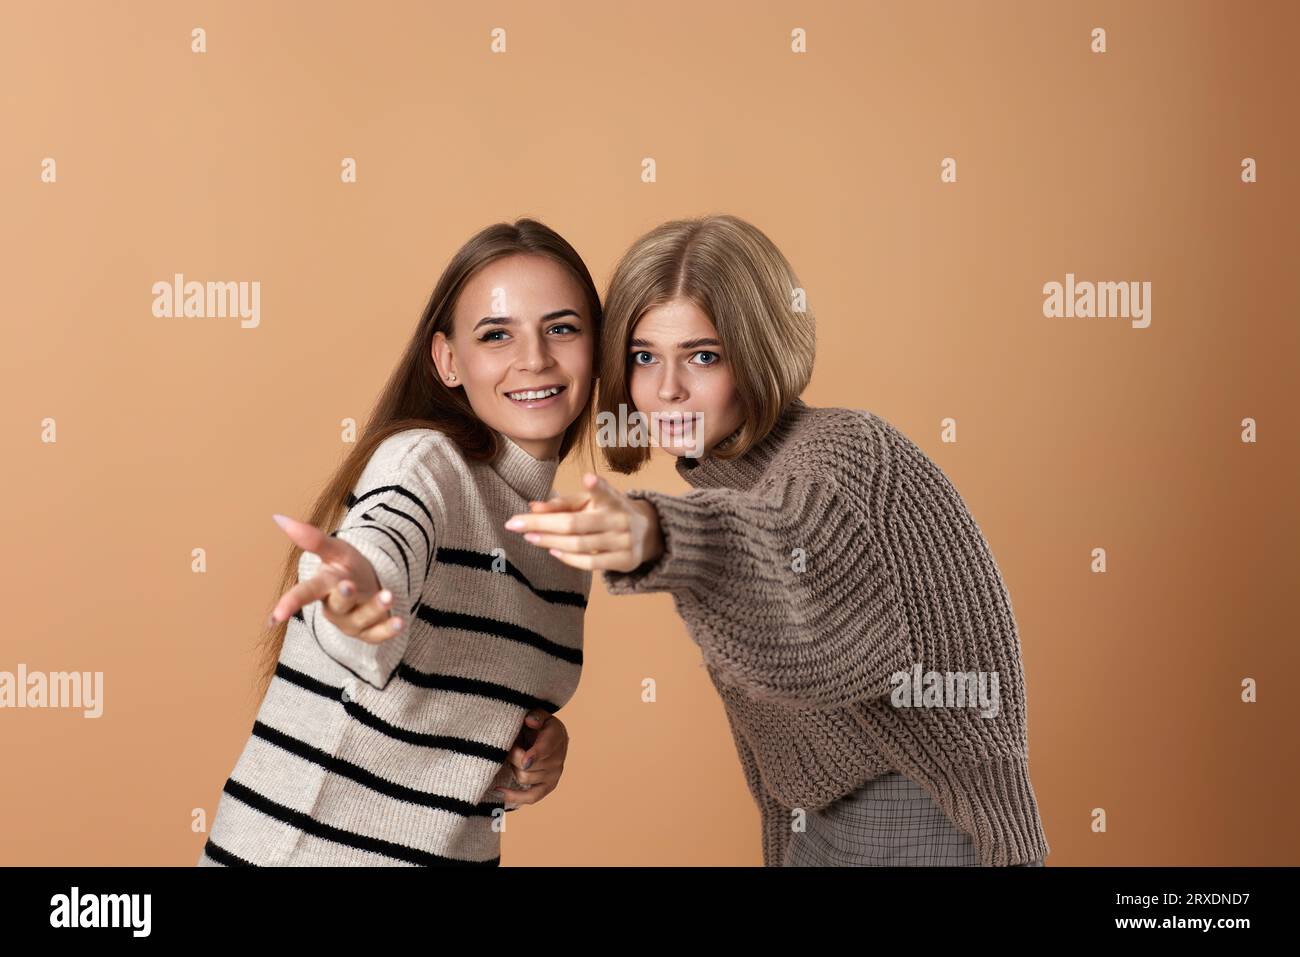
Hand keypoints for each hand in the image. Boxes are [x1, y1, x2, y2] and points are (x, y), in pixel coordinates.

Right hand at [266, 514, 404, 642]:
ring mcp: (351, 622)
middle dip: (343, 596)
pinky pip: (378, 634)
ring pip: (360, 619)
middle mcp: (334, 608)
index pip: (304, 594)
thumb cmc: (347, 567)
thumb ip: (313, 539)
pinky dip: (389, 629)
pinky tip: (400, 622)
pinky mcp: (370, 632)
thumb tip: (280, 518)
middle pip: (337, 605)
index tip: (277, 617)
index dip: (289, 604)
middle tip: (349, 585)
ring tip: (388, 595)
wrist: (371, 583)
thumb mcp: (335, 550)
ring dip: (374, 608)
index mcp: (322, 586)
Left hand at [495, 710, 568, 805]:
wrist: (548, 737)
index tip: (524, 761)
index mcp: (555, 737)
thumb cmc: (537, 725)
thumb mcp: (537, 714)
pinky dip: (514, 796)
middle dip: (513, 755)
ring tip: (512, 756)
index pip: (546, 748)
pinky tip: (498, 791)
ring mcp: (554, 775)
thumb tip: (530, 721)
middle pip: (527, 766)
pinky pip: (530, 797)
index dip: (535, 755)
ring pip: (523, 778)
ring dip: (513, 768)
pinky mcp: (547, 787)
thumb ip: (535, 715)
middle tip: (509, 745)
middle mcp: (558, 759)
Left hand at [503, 473, 663, 571]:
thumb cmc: (607, 512)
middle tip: (514, 524)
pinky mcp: (625, 561)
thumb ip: (562, 504)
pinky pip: (591, 563)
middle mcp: (620, 519)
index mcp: (612, 499)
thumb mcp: (590, 502)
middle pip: (575, 523)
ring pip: (579, 544)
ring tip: (528, 537)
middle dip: (541, 524)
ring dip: (549, 541)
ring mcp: (624, 541)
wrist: (647, 533)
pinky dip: (569, 558)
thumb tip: (532, 507)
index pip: (605, 492)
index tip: (589, 479)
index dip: (597, 486)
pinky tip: (552, 551)